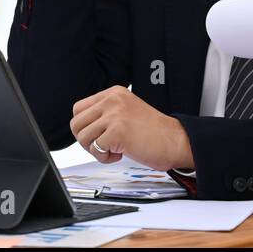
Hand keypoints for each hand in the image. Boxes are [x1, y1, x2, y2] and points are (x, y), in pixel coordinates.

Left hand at [70, 85, 193, 170]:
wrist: (176, 141)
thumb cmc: (155, 131)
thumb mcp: (127, 111)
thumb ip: (106, 112)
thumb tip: (83, 126)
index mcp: (114, 93)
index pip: (79, 108)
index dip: (85, 126)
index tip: (98, 134)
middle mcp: (112, 100)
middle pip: (76, 123)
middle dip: (86, 140)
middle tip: (104, 145)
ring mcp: (114, 115)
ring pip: (82, 137)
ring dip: (96, 150)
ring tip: (114, 149)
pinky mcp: (117, 132)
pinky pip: (95, 150)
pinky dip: (105, 158)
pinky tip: (121, 154)